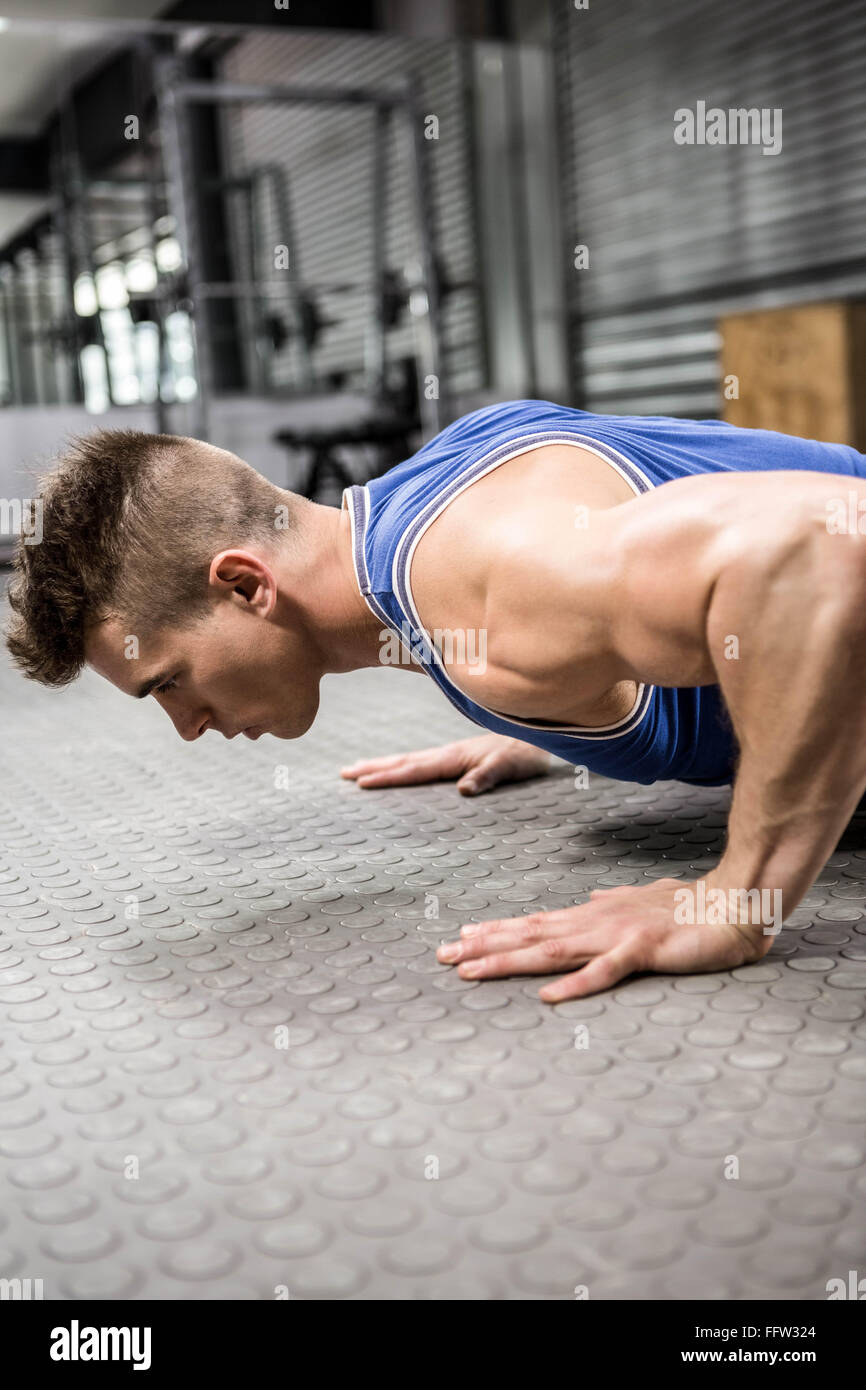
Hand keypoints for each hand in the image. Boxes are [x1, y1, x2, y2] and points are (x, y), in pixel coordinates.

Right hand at [340, 733, 551, 794]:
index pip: (414, 769)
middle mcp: (448, 753)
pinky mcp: (458, 756)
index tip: (360, 783)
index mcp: (454, 757)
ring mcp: (451, 753)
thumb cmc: (528, 753)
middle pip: (403, 760)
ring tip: (356, 769)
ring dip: (382, 764)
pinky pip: (421, 760)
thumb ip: (487, 776)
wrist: (541, 737)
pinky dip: (401, 764)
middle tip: (343, 773)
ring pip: (409, 758)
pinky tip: (397, 768)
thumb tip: (463, 790)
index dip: (387, 776)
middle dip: (373, 767)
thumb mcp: (511, 767)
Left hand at [436, 875, 775, 1000]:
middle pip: (530, 935)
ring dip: (509, 961)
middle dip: (484, 945)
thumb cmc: (692, 905)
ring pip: (552, 950)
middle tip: (442, 955)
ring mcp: (617, 934)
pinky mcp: (644, 950)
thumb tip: (594, 896)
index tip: (461, 936)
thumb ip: (617, 901)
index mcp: (596, 914)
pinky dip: (575, 984)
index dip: (497, 930)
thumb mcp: (645, 899)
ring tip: (471, 971)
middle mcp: (596, 921)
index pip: (537, 922)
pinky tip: (548, 997)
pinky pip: (605, 972)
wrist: (735, 902)